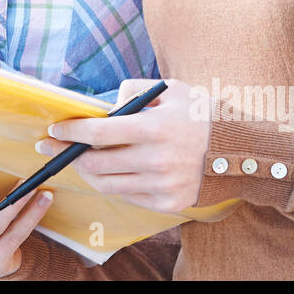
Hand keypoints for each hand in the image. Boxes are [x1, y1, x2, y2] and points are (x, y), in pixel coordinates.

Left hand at [35, 78, 210, 214]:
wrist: (240, 151)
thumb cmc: (200, 114)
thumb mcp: (170, 89)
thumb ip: (133, 90)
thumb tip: (104, 106)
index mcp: (153, 128)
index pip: (98, 133)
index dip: (71, 133)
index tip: (53, 131)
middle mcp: (156, 159)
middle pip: (96, 163)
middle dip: (68, 155)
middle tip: (53, 147)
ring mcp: (162, 185)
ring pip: (107, 184)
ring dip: (86, 172)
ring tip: (77, 160)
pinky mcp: (168, 203)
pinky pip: (128, 196)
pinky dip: (113, 184)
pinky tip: (108, 172)